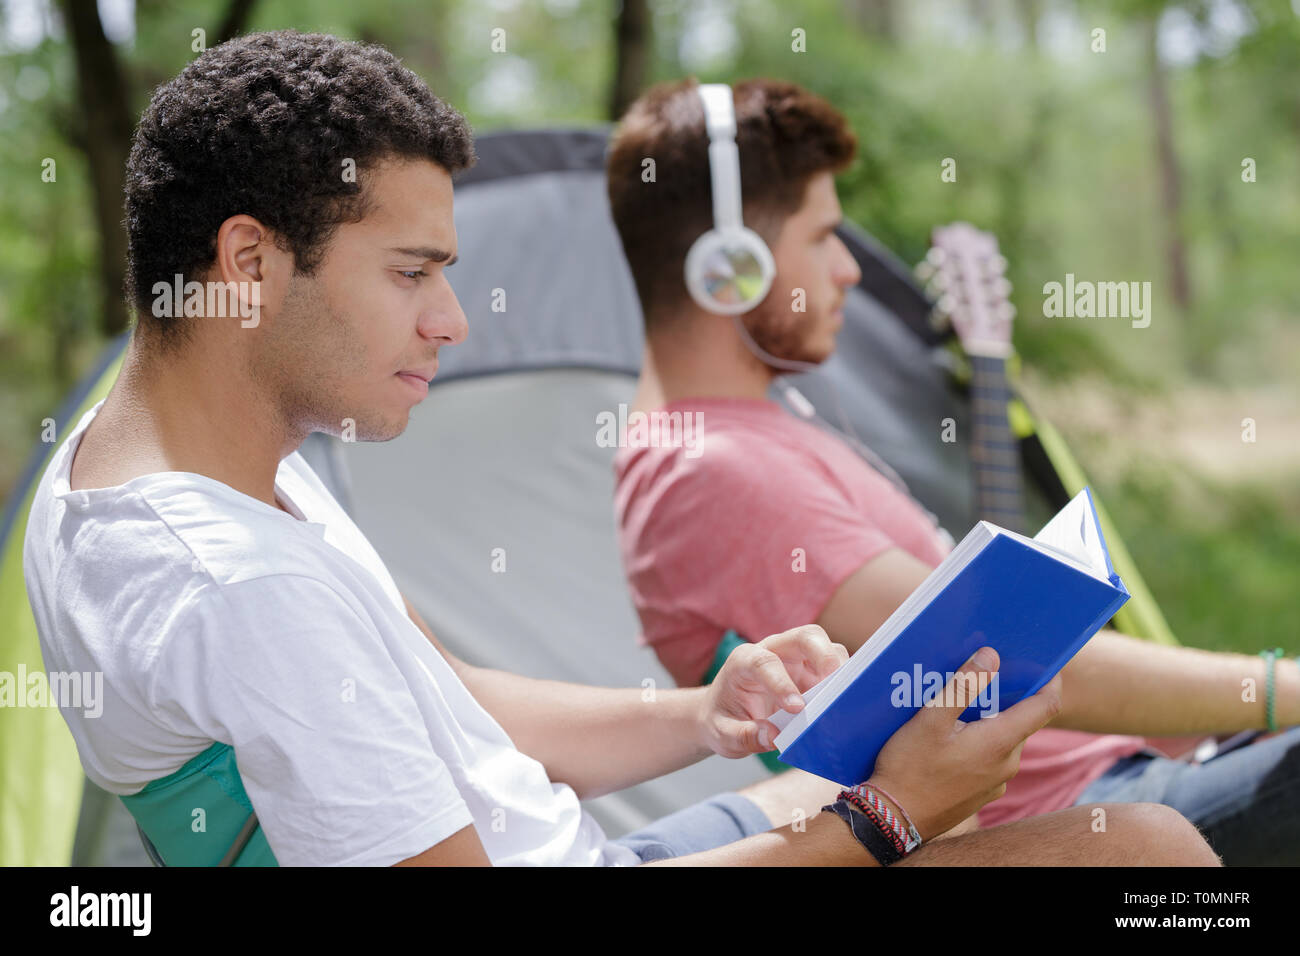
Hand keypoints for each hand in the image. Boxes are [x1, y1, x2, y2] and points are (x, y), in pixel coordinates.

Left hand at [697, 625, 847, 758]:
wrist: (722, 714)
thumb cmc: (722, 719)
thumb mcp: (722, 734)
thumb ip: (744, 735)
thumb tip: (775, 737)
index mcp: (744, 661)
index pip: (764, 662)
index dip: (782, 682)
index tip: (796, 708)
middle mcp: (773, 651)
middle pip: (805, 636)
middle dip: (824, 654)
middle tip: (836, 682)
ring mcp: (796, 660)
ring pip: (827, 647)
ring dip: (840, 669)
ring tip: (848, 696)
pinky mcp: (813, 673)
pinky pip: (835, 670)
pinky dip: (845, 683)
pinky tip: (849, 704)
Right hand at [868, 646, 1062, 840]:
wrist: (893, 819)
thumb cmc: (909, 768)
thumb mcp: (931, 719)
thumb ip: (964, 686)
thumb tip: (991, 656)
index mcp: (1000, 742)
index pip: (1046, 706)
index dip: (1049, 680)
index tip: (1042, 662)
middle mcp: (1007, 764)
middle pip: (1021, 720)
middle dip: (1006, 697)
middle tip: (979, 678)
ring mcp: (996, 782)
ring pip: (1003, 739)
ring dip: (988, 720)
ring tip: (954, 709)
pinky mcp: (982, 793)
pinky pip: (991, 758)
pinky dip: (979, 742)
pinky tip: (948, 740)